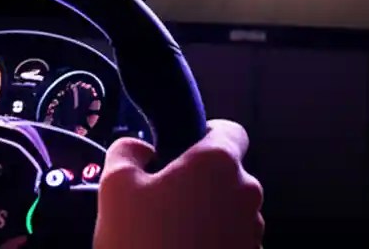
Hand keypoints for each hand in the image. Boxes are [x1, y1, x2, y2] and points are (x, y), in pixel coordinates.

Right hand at [95, 119, 263, 248]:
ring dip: (209, 215)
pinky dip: (214, 244)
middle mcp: (246, 193)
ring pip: (232, 210)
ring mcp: (253, 232)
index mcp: (218, 163)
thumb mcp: (115, 188)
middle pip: (229, 173)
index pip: (231, 131)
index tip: (182, 152)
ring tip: (170, 236)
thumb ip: (128, 151)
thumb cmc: (137, 245)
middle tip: (164, 202)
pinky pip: (234, 241)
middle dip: (201, 183)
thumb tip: (142, 147)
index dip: (206, 135)